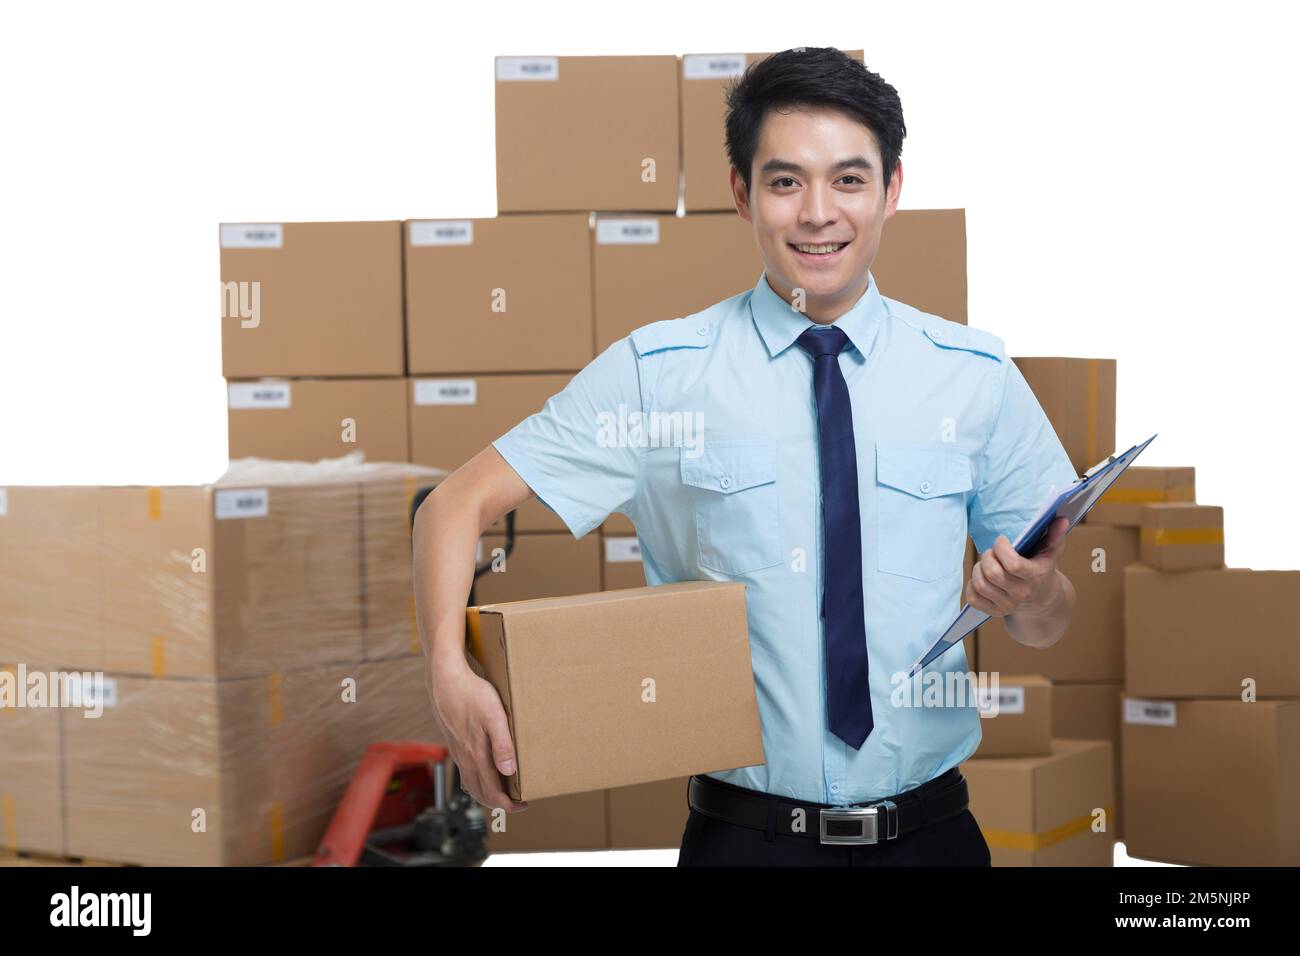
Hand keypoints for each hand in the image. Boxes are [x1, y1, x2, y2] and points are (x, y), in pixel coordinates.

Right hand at [429, 662, 528, 813]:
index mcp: (475, 755)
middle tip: (516, 802)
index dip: (508, 804)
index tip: (523, 805)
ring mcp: (456, 751)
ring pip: (471, 783)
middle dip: (498, 803)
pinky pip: (465, 771)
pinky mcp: (453, 742)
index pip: (492, 792)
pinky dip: (477, 780)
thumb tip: (509, 771)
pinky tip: (484, 771)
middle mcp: (464, 758)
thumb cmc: (472, 694)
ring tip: (503, 790)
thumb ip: (502, 744)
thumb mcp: (494, 716)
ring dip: (486, 793)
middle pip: (480, 793)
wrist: (445, 679)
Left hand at [966, 515, 1068, 617]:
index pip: (1013, 564)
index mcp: (1035, 577)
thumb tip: (1061, 519)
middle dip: (987, 556)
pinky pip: (972, 597)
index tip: (1002, 540)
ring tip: (987, 563)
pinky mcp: (994, 612)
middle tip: (992, 552)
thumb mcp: (1051, 551)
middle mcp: (1021, 594)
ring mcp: (1007, 605)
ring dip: (978, 569)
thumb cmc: (1042, 567)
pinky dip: (972, 585)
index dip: (1001, 548)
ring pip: (980, 584)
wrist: (1041, 599)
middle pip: (992, 573)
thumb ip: (1055, 535)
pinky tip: (983, 577)